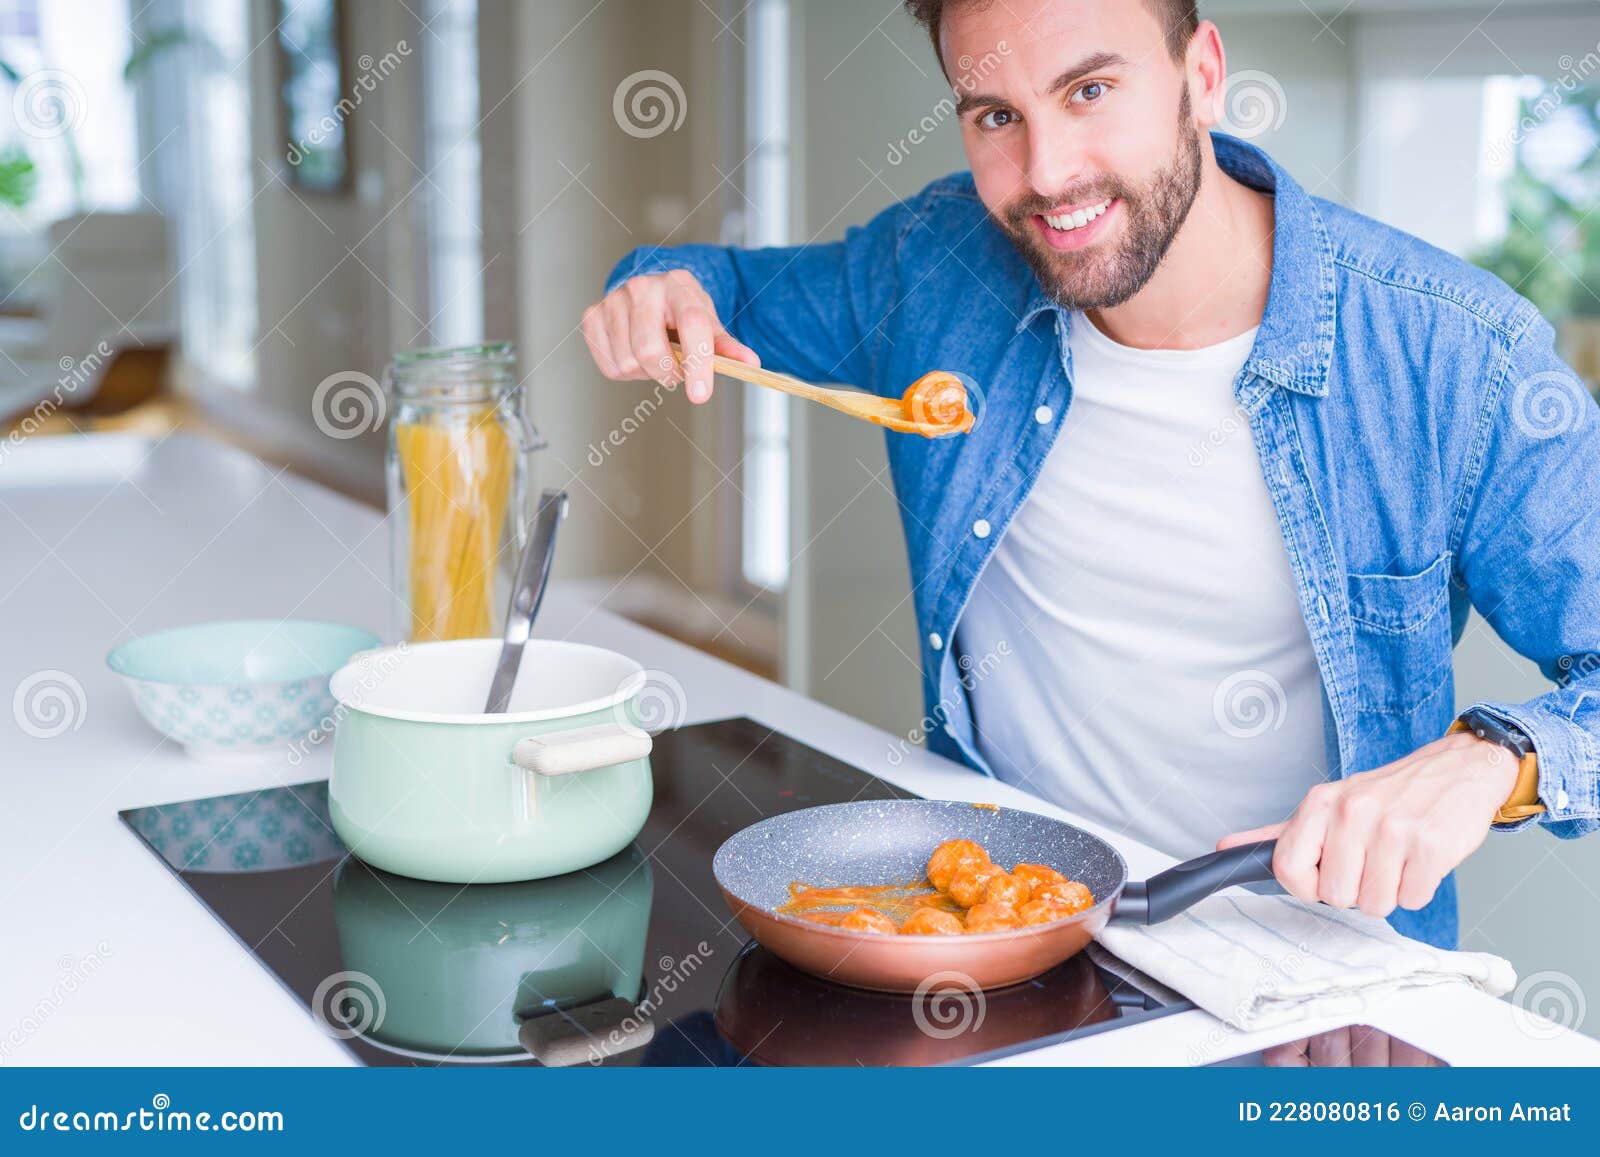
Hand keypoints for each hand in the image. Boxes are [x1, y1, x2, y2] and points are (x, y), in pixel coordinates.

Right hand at [580, 271, 759, 402]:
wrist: (650, 290)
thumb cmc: (680, 309)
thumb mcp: (708, 321)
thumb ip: (726, 346)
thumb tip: (750, 364)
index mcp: (678, 287)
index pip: (691, 325)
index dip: (697, 363)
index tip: (700, 395)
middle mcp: (642, 288)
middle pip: (650, 351)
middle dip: (667, 374)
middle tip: (676, 372)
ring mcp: (613, 300)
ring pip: (628, 363)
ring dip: (646, 373)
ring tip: (655, 357)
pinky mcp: (592, 316)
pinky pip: (608, 366)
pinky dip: (625, 372)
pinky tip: (634, 355)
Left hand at [1217, 732, 1520, 917]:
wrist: (1457, 768)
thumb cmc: (1390, 793)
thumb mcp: (1329, 803)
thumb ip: (1279, 832)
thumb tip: (1227, 847)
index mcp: (1322, 803)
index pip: (1287, 868)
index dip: (1306, 887)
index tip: (1323, 879)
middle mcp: (1353, 812)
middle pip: (1335, 895)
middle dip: (1355, 890)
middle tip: (1372, 862)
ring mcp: (1394, 828)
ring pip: (1376, 904)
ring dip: (1390, 892)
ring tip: (1398, 859)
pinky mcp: (1432, 846)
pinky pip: (1413, 899)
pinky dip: (1419, 889)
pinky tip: (1420, 860)